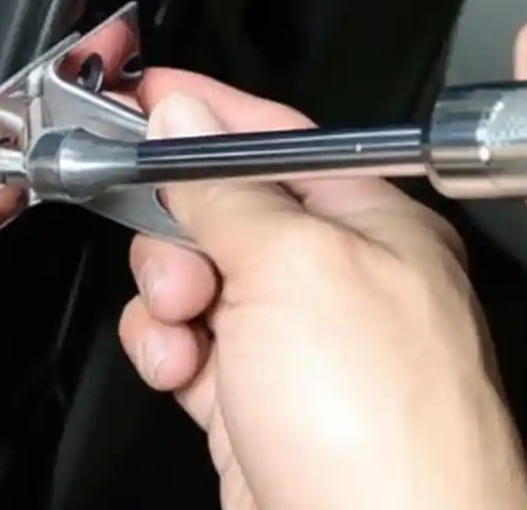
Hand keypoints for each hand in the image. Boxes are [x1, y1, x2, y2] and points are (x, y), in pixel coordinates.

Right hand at [118, 69, 526, 509]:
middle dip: (178, 232)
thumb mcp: (293, 268)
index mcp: (372, 227)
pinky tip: (184, 372)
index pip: (273, 142)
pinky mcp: (254, 402)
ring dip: (168, 299)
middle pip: (220, 214)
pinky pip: (184, 345)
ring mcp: (294, 346)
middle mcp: (337, 282)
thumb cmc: (383, 430)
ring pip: (191, 281)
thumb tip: (183, 120)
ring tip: (187, 331)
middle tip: (180, 262)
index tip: (142, 96)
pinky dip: (168, 352)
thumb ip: (225, 189)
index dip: (203, 115)